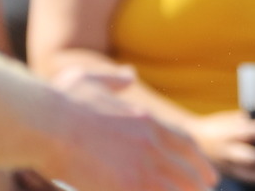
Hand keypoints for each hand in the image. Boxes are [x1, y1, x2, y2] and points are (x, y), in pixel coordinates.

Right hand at [44, 79, 217, 190]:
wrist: (47, 124)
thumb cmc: (62, 103)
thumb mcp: (90, 80)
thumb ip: (114, 80)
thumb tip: (129, 74)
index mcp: (146, 120)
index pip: (184, 143)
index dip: (199, 160)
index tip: (208, 173)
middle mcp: (150, 143)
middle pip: (186, 170)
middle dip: (198, 183)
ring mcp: (140, 167)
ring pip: (175, 187)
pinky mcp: (127, 187)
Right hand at [188, 110, 254, 181]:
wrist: (192, 143)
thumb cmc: (216, 127)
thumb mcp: (229, 119)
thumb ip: (248, 121)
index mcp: (226, 133)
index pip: (247, 132)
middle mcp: (227, 151)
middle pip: (250, 158)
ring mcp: (228, 166)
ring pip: (250, 174)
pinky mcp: (230, 174)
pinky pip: (248, 178)